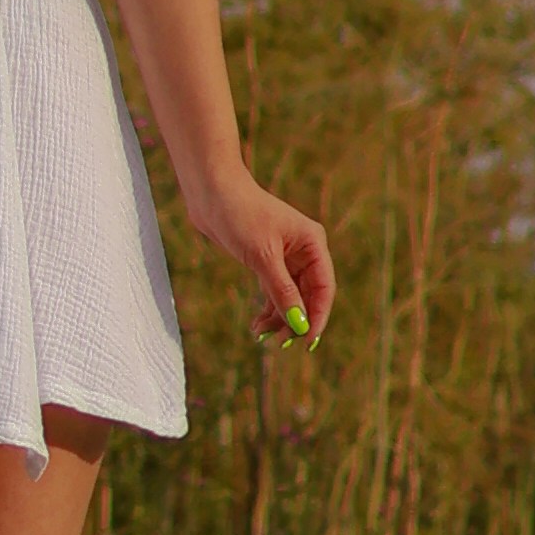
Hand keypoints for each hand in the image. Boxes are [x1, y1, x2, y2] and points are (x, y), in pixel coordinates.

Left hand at [186, 169, 335, 349]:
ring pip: (290, 296)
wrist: (210, 192)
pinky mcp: (266, 260)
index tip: (307, 341)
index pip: (324, 287)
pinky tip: (257, 325)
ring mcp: (285, 256)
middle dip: (296, 319)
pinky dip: (268, 308)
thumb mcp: (263, 256)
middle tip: (281, 343)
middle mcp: (304, 251)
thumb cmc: (240, 215)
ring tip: (261, 334)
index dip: (318, 315)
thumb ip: (283, 291)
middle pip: (308, 295)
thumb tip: (299, 324)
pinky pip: (274, 291)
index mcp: (313, 243)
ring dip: (279, 317)